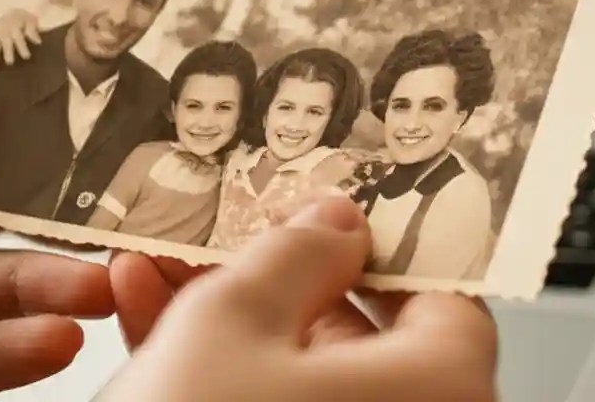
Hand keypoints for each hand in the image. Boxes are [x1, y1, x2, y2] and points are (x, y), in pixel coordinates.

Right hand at [0, 8, 41, 66]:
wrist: (8, 9)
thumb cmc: (21, 19)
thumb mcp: (30, 20)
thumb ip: (33, 30)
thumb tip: (38, 41)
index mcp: (16, 26)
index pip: (19, 38)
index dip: (22, 47)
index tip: (26, 57)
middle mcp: (5, 29)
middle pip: (6, 42)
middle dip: (7, 52)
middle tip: (9, 63)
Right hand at [102, 195, 498, 400]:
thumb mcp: (230, 322)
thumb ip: (294, 254)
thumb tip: (333, 222)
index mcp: (441, 389)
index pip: (443, 292)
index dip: (377, 242)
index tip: (326, 210)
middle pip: (364, 338)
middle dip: (280, 277)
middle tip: (229, 235)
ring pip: (305, 382)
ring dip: (233, 321)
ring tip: (162, 268)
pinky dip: (225, 379)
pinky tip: (151, 324)